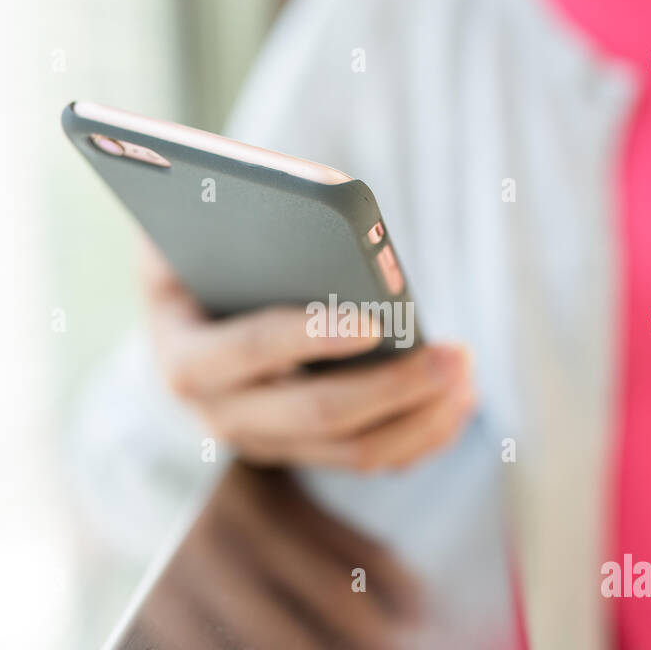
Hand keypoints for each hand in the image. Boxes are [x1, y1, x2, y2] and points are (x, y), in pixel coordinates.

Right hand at [139, 237, 475, 471]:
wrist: (188, 312)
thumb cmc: (202, 254)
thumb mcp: (199, 226)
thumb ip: (239, 210)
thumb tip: (324, 191)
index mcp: (185, 355)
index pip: (251, 350)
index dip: (311, 336)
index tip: (375, 322)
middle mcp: (219, 413)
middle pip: (318, 414)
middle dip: (395, 386)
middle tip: (454, 356)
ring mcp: (264, 442)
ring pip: (356, 450)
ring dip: (422, 417)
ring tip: (465, 372)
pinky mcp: (304, 452)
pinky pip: (372, 458)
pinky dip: (422, 434)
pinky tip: (460, 399)